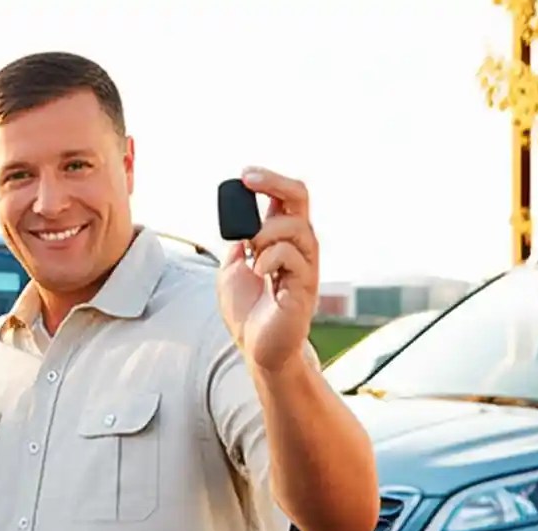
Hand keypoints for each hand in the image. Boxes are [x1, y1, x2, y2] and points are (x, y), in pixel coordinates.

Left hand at [217, 167, 319, 371]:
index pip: (285, 199)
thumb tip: (241, 222)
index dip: (269, 181)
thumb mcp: (232, 269)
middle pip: (300, 199)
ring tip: (252, 255)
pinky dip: (268, 259)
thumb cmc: (248, 312)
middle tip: (249, 180)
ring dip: (265, 234)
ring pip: (295, 227)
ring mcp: (305, 265)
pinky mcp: (305, 286)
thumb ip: (239, 243)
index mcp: (281, 241)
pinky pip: (292, 257)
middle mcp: (299, 248)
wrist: (257, 349)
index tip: (245, 175)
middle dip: (275, 183)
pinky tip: (258, 273)